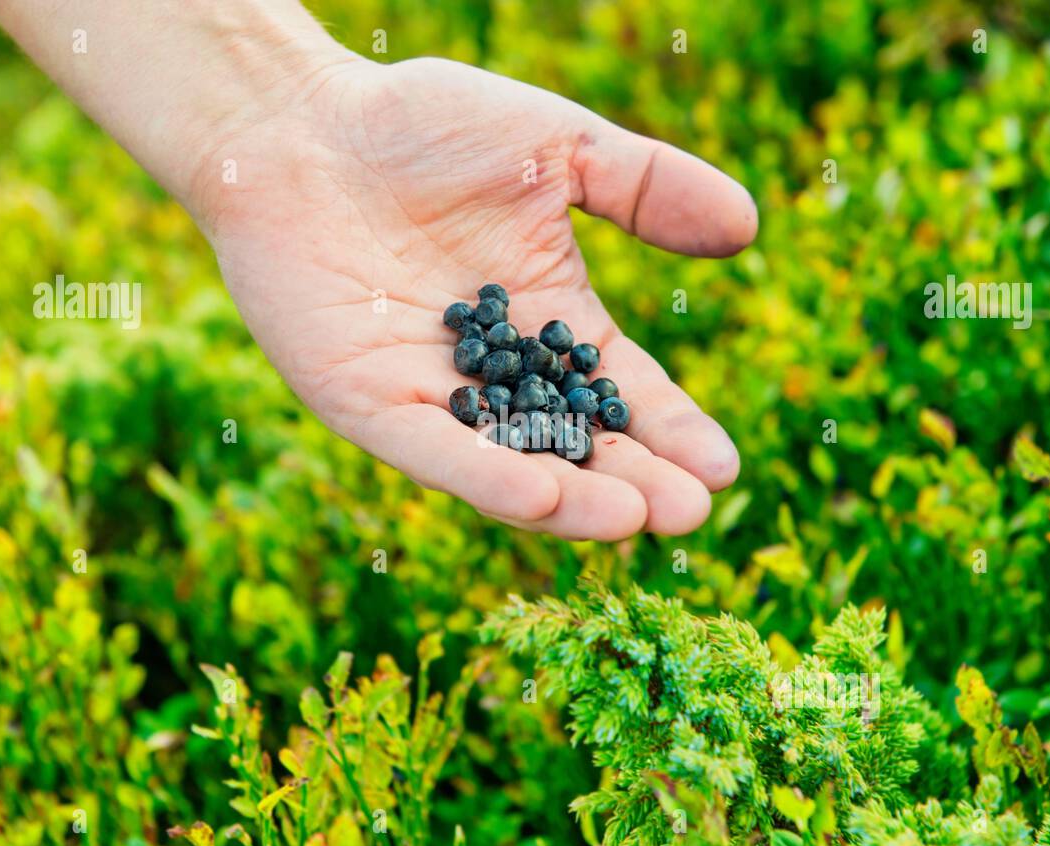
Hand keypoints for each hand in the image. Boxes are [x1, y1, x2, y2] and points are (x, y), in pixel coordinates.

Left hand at [192, 55, 756, 539]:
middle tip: (690, 514)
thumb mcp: (556, 146)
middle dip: (634, 482)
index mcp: (549, 320)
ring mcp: (432, 396)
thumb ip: (645, 186)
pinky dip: (483, 475)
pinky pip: (431, 451)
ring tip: (632, 518)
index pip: (624, 390)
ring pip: (509, 464)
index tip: (723, 468)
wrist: (300, 124)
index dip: (673, 431)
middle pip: (576, 444)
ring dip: (571, 499)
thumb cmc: (422, 125)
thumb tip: (748, 227)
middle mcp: (497, 374)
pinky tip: (539, 495)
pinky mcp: (366, 403)